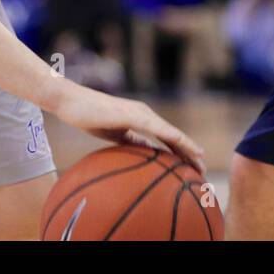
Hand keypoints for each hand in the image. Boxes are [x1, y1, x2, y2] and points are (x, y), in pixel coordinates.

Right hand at [51, 80, 205, 173]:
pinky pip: (156, 128)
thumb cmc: (88, 116)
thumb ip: (131, 140)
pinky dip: (172, 137)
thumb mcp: (114, 134)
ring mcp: (140, 112)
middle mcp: (145, 114)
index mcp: (141, 119)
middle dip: (190, 153)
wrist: (70, 101)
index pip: (166, 139)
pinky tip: (182, 146)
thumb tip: (146, 152)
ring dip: (187, 147)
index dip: (182, 153)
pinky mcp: (132, 114)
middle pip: (173, 136)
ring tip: (201, 161)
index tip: (193, 168)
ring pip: (170, 132)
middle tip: (203, 172)